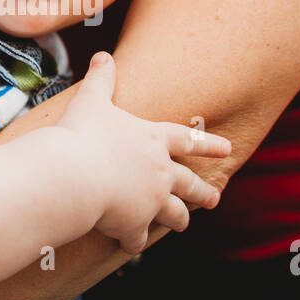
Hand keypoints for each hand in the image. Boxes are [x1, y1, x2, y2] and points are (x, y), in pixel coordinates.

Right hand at [55, 51, 230, 253]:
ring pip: (173, 214)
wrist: (72, 175)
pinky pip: (137, 237)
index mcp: (154, 139)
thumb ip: (100, 79)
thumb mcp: (91, 101)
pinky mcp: (134, 224)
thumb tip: (102, 55)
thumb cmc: (81, 134)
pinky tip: (131, 243)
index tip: (228, 149)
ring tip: (182, 224)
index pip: (189, 140)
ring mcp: (151, 200)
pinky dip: (134, 240)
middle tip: (214, 198)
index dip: (208, 144)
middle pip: (189, 183)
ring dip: (178, 219)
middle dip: (203, 192)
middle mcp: (160, 171)